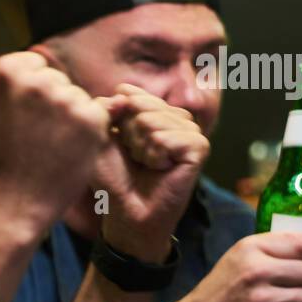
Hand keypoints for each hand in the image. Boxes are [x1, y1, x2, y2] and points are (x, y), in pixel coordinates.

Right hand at [0, 51, 109, 244]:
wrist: (10, 209)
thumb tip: (23, 65)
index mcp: (6, 73)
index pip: (33, 64)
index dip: (29, 93)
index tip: (21, 119)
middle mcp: (38, 81)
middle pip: (55, 79)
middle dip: (49, 103)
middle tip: (33, 137)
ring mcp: (67, 100)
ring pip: (76, 97)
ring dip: (68, 118)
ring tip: (47, 148)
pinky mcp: (92, 121)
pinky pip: (96, 114)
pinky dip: (86, 132)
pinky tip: (65, 152)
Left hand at [91, 83, 209, 262]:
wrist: (127, 211)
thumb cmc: (114, 177)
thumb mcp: (101, 137)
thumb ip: (106, 108)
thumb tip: (122, 91)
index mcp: (154, 110)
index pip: (129, 93)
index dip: (115, 121)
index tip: (120, 144)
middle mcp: (175, 117)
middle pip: (140, 105)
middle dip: (128, 135)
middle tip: (135, 158)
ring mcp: (191, 130)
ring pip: (152, 121)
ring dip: (141, 148)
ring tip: (147, 164)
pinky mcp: (200, 147)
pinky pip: (166, 138)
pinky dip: (155, 156)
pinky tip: (161, 169)